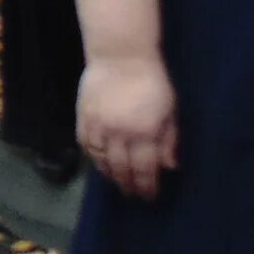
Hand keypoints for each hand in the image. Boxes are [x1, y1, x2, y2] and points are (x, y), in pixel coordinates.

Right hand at [76, 54, 176, 199]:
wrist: (121, 56)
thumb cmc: (153, 82)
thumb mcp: (170, 110)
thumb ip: (169, 139)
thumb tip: (170, 166)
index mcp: (144, 133)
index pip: (145, 169)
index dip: (147, 186)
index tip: (149, 197)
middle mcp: (119, 134)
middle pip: (121, 168)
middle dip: (128, 184)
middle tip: (132, 194)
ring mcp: (98, 125)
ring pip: (100, 159)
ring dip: (109, 173)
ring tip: (115, 180)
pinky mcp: (84, 116)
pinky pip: (85, 143)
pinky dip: (91, 155)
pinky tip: (97, 160)